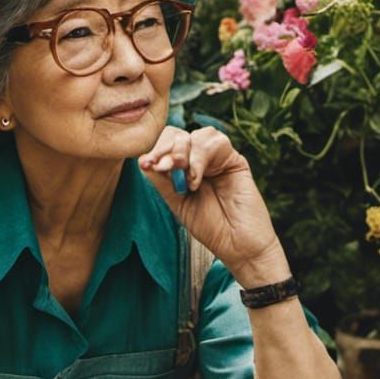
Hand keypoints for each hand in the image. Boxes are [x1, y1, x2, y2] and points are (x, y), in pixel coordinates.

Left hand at [139, 126, 287, 284]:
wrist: (237, 244)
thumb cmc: (209, 227)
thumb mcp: (177, 203)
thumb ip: (162, 182)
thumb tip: (142, 160)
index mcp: (183, 169)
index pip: (166, 145)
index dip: (156, 150)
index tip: (147, 164)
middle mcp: (199, 160)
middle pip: (178, 134)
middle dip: (168, 149)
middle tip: (164, 167)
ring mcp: (217, 159)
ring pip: (196, 135)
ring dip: (185, 154)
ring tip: (185, 180)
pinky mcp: (235, 160)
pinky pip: (216, 142)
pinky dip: (201, 158)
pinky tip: (197, 180)